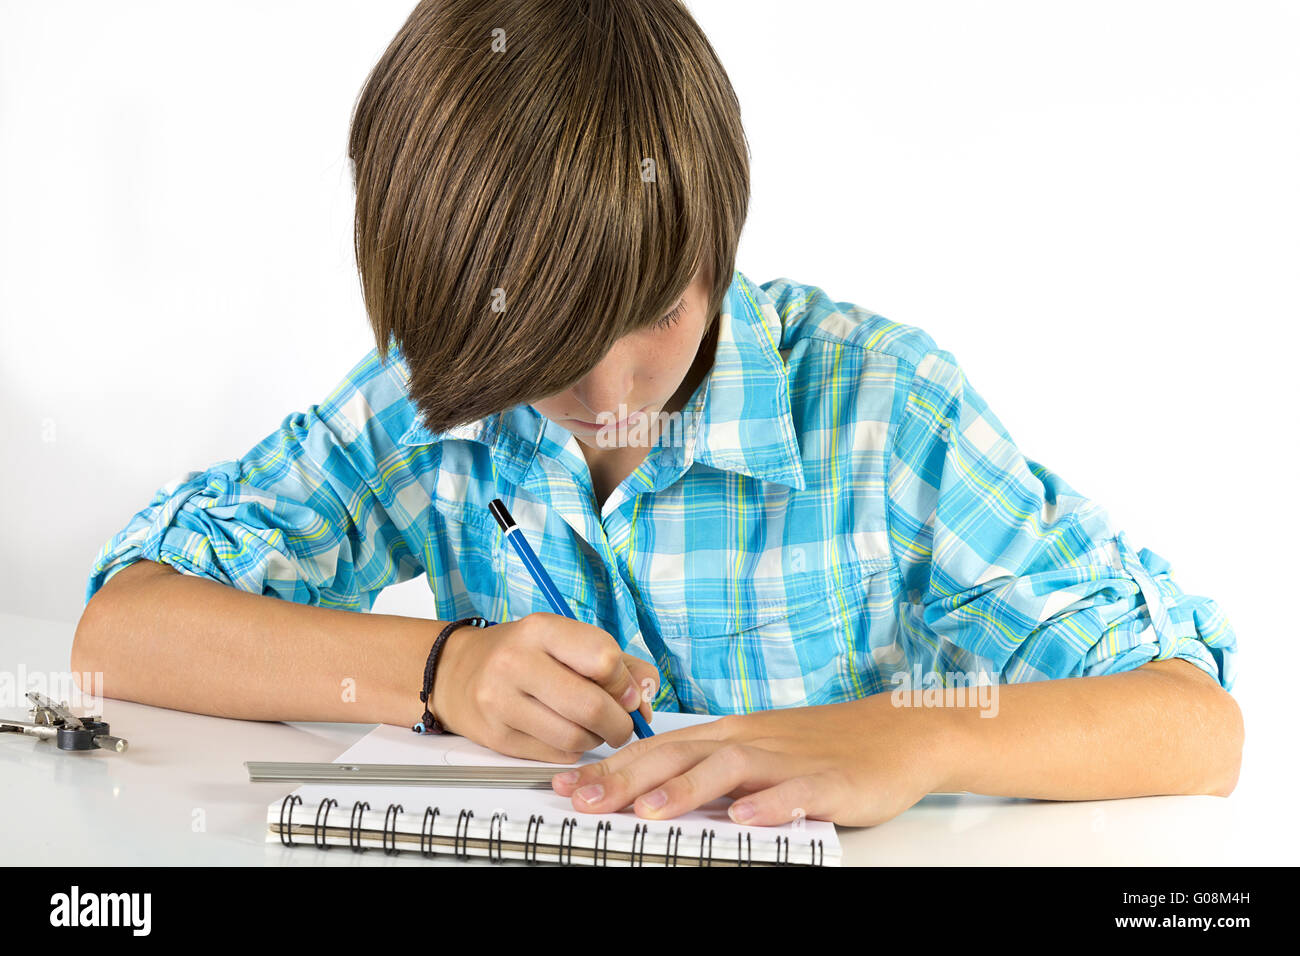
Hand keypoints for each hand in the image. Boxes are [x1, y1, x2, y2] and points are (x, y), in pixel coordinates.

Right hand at [430, 612, 658, 761]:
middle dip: (620, 722)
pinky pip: (557, 755)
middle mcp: (516, 662)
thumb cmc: (523, 654)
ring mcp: (501, 702)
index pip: (603, 658)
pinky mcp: (497, 737)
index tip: (626, 692)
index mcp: (541, 629)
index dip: (625, 682)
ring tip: (592, 727)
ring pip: (575, 737)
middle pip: (591, 705)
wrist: (456, 671)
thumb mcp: (567, 640)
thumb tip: (646, 697)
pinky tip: (564, 733)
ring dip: (597, 738)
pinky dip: (573, 750)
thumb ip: (619, 663)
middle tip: (622, 723)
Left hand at [549, 695, 947, 826]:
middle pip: (678, 754)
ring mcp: (787, 760)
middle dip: (626, 778)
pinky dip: (768, 805)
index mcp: (727, 735)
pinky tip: (745, 818)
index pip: (655, 749)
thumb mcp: (755, 751)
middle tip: (582, 799)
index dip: (608, 767)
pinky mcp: (827, 781)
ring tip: (649, 810)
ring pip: (728, 768)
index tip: (564, 784)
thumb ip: (706, 767)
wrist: (895, 733)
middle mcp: (749, 741)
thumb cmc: (820, 746)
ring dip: (686, 789)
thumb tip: (647, 787)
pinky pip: (794, 794)